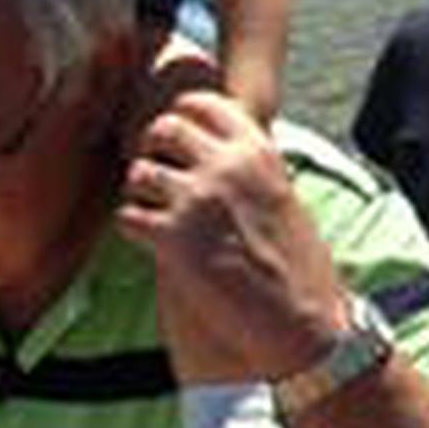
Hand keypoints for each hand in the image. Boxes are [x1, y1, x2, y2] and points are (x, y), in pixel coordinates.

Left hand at [117, 92, 349, 383]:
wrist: (300, 323)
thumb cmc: (299, 268)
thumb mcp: (284, 198)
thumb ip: (251, 170)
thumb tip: (223, 156)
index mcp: (258, 151)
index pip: (203, 104)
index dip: (182, 119)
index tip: (179, 145)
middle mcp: (227, 166)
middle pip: (163, 129)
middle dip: (153, 152)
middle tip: (158, 180)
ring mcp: (198, 200)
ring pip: (138, 172)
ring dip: (140, 194)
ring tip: (154, 215)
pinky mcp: (174, 239)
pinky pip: (127, 216)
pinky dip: (133, 230)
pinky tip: (151, 244)